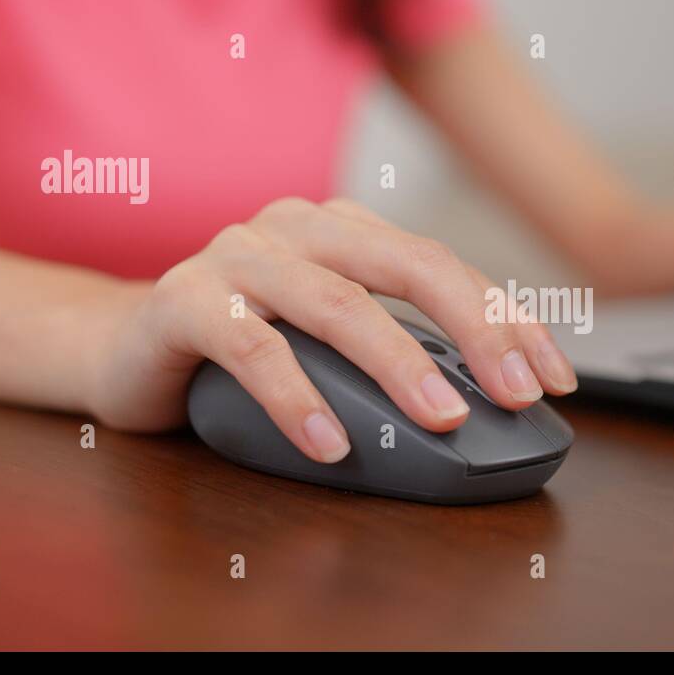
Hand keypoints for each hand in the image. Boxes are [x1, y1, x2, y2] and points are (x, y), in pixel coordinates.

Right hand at [84, 197, 577, 462]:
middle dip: (477, 331)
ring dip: (400, 367)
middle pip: (409, 267)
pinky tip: (333, 445)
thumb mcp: (327, 340)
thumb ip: (391, 345)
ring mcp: (240, 257)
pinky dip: (300, 400)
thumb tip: (487, 400)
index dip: (507, 320)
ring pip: (339, 305)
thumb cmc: (242, 347)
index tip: (555, 377)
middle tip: (518, 394)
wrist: (118, 346)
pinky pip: (255, 350)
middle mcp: (299, 229)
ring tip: (443, 421)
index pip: (445, 265)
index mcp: (344, 230)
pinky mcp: (186, 300)